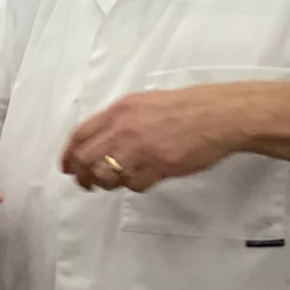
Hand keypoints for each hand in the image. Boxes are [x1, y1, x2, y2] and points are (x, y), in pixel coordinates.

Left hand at [60, 84, 247, 191]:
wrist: (223, 115)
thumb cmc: (189, 107)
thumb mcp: (145, 103)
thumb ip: (120, 120)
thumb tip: (99, 141)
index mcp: (119, 111)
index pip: (79, 136)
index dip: (68, 156)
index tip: (67, 168)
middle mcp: (124, 129)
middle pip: (85, 160)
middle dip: (81, 176)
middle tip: (86, 184)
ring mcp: (140, 149)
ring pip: (105, 175)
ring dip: (107, 183)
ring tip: (117, 182)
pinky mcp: (158, 166)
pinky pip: (133, 185)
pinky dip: (135, 186)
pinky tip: (145, 179)